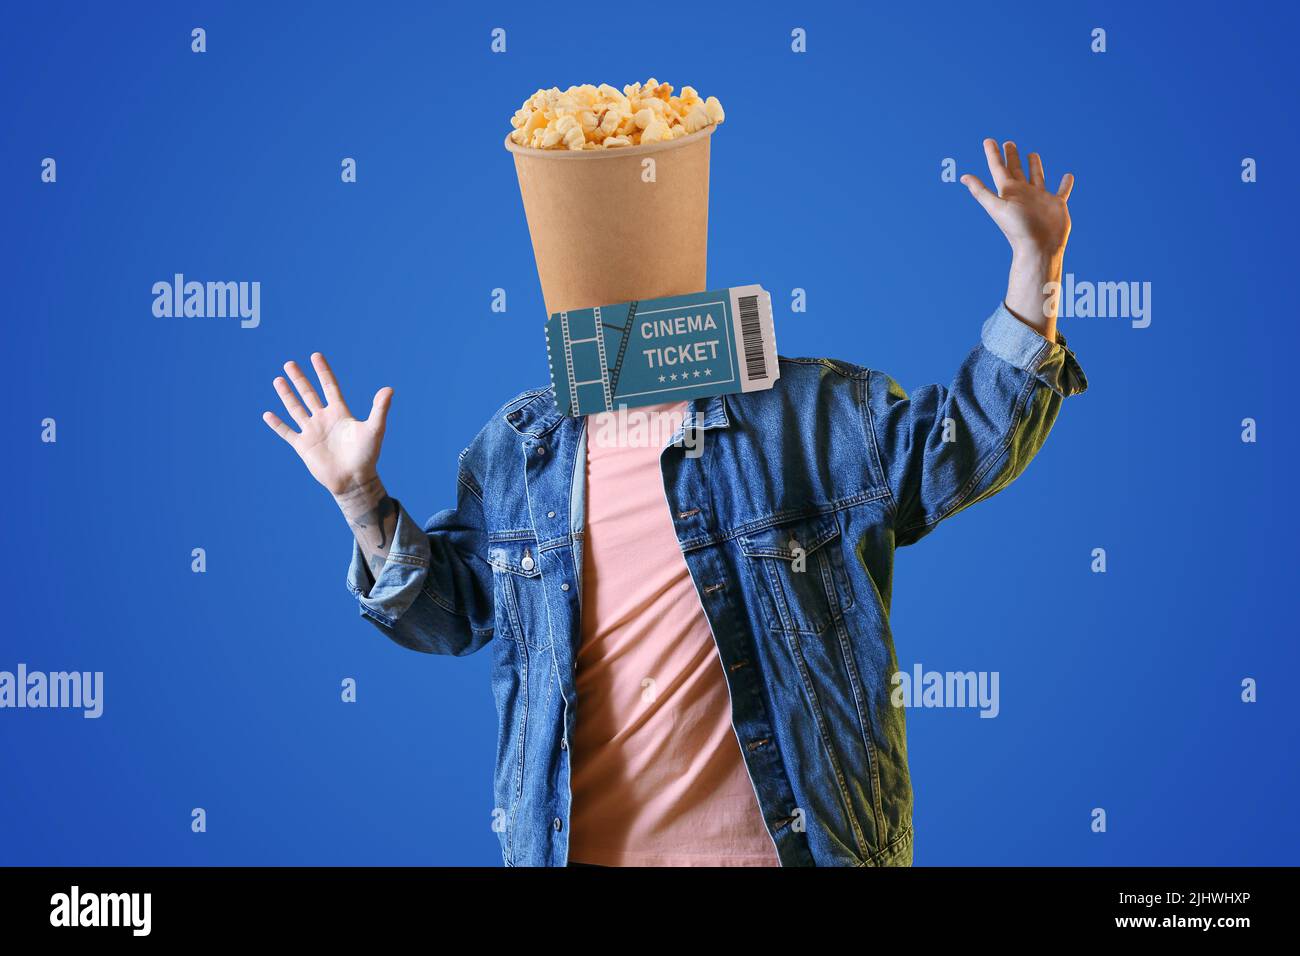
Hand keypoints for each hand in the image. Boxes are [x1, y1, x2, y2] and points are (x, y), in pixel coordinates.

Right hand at [262, 352, 392, 495]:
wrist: (355, 480)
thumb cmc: (367, 455)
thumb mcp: (375, 429)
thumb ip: (379, 409)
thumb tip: (389, 389)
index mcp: (340, 412)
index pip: (329, 386)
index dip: (323, 371)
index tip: (315, 356)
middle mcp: (324, 419)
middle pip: (309, 394)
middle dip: (299, 379)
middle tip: (289, 363)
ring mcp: (313, 431)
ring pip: (296, 409)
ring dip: (286, 395)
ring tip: (278, 380)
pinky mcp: (303, 446)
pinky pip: (287, 432)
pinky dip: (277, 424)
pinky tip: (267, 415)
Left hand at [961, 139, 1074, 336]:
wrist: (1038, 248)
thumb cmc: (1017, 229)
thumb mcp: (997, 207)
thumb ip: (981, 191)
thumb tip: (963, 177)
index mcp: (1009, 192)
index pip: (998, 168)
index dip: (993, 154)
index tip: (988, 140)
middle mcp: (1023, 193)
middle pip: (1016, 169)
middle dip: (1012, 156)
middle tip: (1009, 143)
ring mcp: (1040, 198)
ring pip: (1037, 176)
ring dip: (1034, 165)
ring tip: (1032, 154)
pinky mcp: (1056, 204)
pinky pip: (1062, 190)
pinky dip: (1066, 183)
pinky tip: (1068, 175)